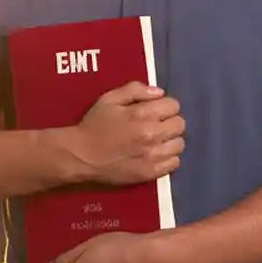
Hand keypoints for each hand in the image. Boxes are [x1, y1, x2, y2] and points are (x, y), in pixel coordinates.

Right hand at [58, 81, 185, 184]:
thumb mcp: (109, 99)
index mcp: (143, 114)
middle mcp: (153, 134)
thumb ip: (135, 90)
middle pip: (180, 124)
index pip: (174, 106)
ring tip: (156, 141)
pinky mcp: (151, 172)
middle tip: (155, 125)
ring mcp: (153, 155)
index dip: (165, 106)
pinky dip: (167, 157)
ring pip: (179, 144)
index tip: (155, 110)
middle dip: (169, 121)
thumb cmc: (94, 125)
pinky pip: (174, 163)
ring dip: (170, 140)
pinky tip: (154, 154)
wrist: (81, 156)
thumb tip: (159, 93)